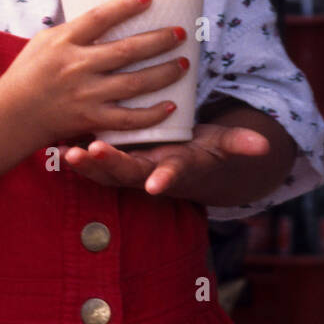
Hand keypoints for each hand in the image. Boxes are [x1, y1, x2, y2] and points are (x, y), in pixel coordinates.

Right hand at [0, 0, 188, 147]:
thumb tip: (108, 14)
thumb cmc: (27, 74)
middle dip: (160, 40)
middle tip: (181, 33)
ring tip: (184, 64)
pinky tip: (170, 105)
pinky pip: (128, 118)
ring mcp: (85, 94)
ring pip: (135, 83)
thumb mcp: (44, 41)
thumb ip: (74, 30)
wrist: (8, 116)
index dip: (125, 6)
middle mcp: (77, 66)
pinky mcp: (90, 119)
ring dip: (164, 73)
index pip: (99, 17)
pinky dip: (152, 114)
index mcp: (64, 41)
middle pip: (127, 50)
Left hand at [62, 122, 272, 197]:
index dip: (164, 179)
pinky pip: (91, 162)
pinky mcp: (111, 162)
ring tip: (70, 151)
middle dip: (112, 166)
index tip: (157, 184)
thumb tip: (265, 146)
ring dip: (87, 165)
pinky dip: (76, 154)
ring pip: (104, 173)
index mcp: (174, 169)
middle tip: (94, 152)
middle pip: (128, 174)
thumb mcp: (222, 145)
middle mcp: (147, 174)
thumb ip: (240, 144)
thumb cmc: (201, 150)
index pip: (170, 175)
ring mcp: (127, 171)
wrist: (182, 166)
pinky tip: (58, 139)